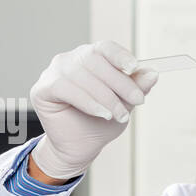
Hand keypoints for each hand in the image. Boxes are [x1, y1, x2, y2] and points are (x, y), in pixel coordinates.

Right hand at [28, 40, 159, 179]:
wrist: (79, 147)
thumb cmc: (99, 123)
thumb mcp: (124, 104)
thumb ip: (136, 87)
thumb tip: (152, 73)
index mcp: (90, 58)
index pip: (104, 48)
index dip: (120, 55)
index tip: (134, 68)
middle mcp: (70, 60)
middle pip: (95, 60)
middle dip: (120, 82)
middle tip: (136, 101)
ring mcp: (54, 72)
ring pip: (82, 75)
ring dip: (106, 96)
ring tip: (119, 115)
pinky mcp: (42, 89)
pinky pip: (66, 88)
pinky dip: (88, 101)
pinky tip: (101, 113)